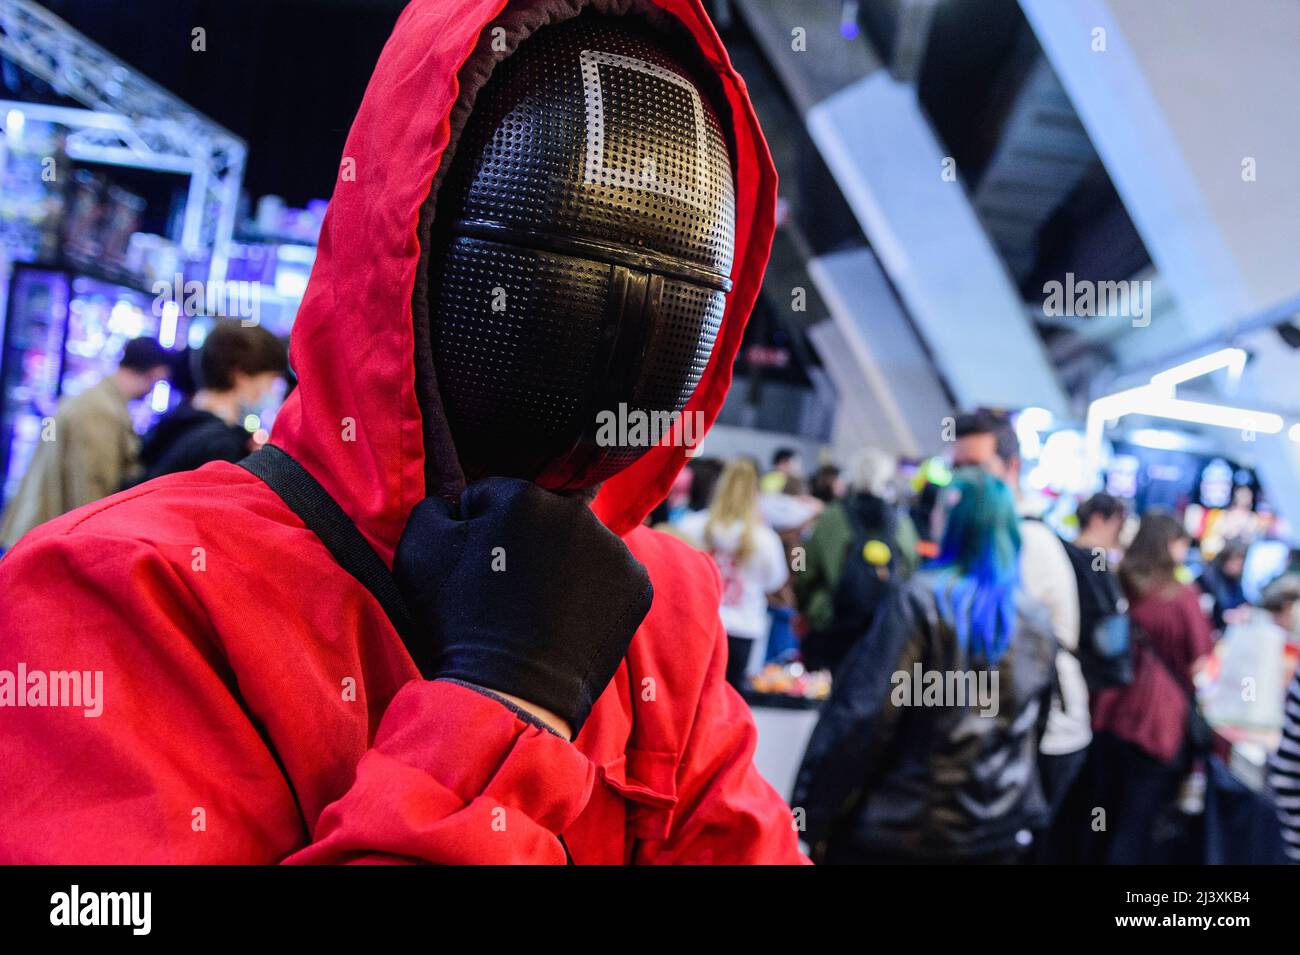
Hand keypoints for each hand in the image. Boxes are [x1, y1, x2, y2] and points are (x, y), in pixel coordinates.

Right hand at [393, 478, 653, 737]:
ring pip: (579, 545)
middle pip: (543, 516)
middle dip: (525, 542)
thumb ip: (437, 507)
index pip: (495, 497)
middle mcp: (576, 512)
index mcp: (523, 495)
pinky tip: (570, 619)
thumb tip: (460, 503)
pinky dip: (592, 592)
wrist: (511, 695)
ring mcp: (614, 549)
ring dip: (562, 564)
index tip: (475, 567)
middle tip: (509, 591)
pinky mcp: (638, 585)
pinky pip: (609, 577)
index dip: (478, 530)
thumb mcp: (418, 553)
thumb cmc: (458, 625)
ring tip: (540, 609)